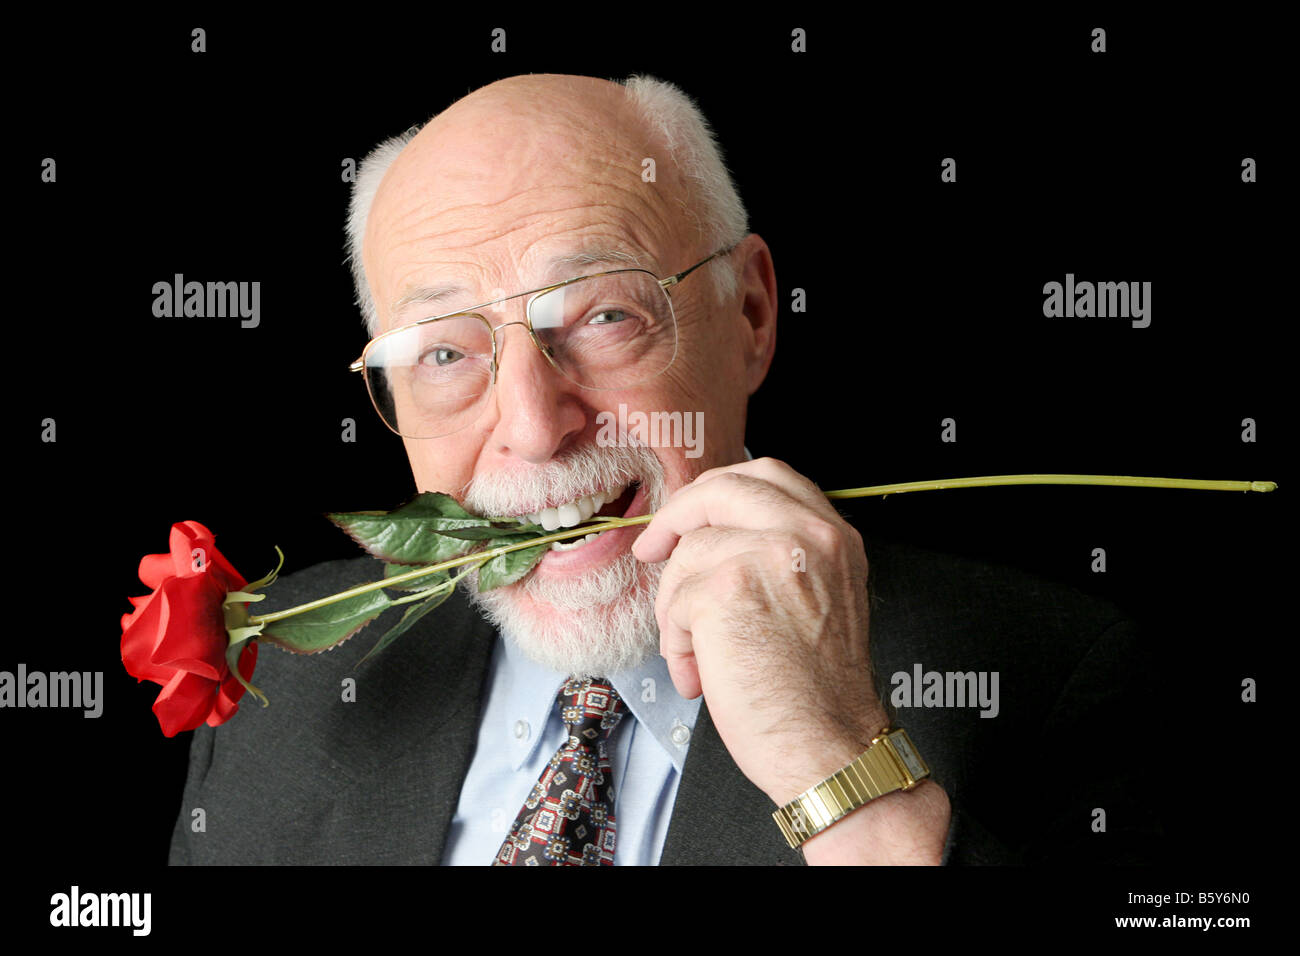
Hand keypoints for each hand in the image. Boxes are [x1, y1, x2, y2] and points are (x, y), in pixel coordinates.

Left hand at [632, 457, 888, 806]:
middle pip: (719, 489)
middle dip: (675, 517)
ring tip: (699, 655)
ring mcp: (765, 556)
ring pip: (687, 554)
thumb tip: (703, 540)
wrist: (829, 747)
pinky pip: (674, 601)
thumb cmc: (818, 692)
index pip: (766, 474)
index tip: (691, 517)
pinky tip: (702, 673)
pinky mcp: (725, 588)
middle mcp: (806, 535)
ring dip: (677, 610)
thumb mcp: (820, 598)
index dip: (716, 490)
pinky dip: (677, 642)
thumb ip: (779, 556)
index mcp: (833, 535)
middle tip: (652, 548)